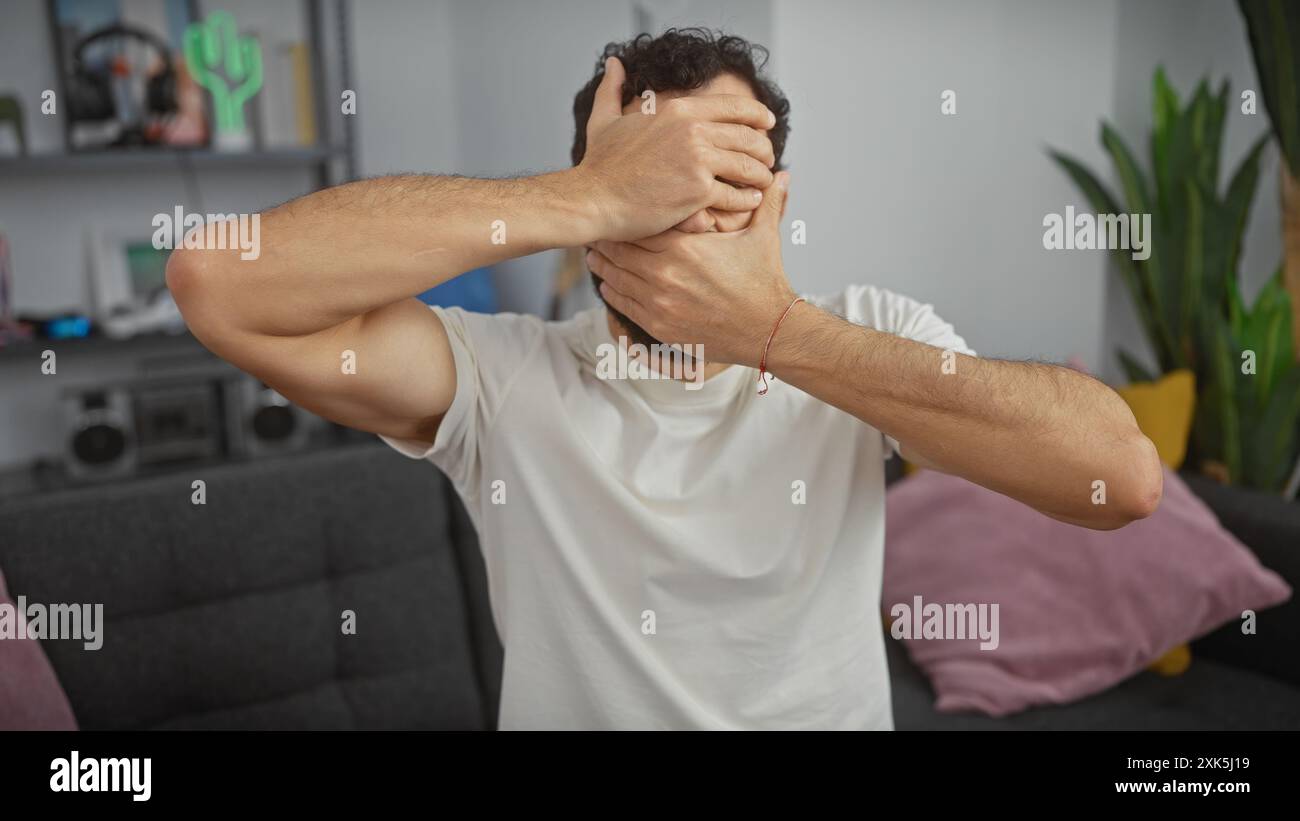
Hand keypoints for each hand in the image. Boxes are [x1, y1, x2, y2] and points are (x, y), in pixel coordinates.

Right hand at [574, 56, 776, 241]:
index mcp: (679, 110)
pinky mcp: (699, 192)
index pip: (735, 107)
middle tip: (767, 159)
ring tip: (762, 182)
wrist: (593, 199)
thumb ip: (613, 89)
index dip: (758, 115)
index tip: (768, 123)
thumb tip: (614, 63)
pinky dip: (747, 199)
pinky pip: (736, 195)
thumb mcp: (604, 118)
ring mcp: (699, 161)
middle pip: (749, 137)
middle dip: (764, 149)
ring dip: (761, 175)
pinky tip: (749, 201)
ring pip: (749, 166)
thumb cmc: (598, 165)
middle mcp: (694, 130)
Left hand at [588, 171, 795, 366]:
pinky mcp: (659, 326)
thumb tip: (782, 173)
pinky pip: (624, 305)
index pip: (639, 226)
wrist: (768, 330)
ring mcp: (658, 303)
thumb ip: (767, 202)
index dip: (623, 218)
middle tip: (594, 230)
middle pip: (620, 251)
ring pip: (616, 278)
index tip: (614, 209)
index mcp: (684, 247)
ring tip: (593, 255)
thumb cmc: (765, 283)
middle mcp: (665, 274)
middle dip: (607, 240)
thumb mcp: (765, 236)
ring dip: (603, 266)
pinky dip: (612, 293)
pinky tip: (607, 284)